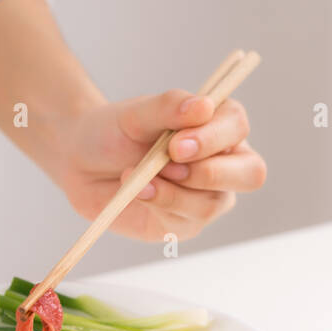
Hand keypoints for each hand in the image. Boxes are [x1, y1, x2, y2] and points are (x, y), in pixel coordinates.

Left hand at [49, 90, 265, 241]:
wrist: (81, 163)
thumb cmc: (113, 131)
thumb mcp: (136, 112)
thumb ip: (169, 106)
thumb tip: (204, 106)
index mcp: (217, 126)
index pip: (237, 127)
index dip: (213, 138)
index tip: (176, 143)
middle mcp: (222, 162)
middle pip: (250, 173)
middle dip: (211, 173)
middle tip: (169, 165)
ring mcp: (206, 196)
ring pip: (213, 204)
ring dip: (175, 193)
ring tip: (139, 178)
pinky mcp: (184, 223)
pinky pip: (185, 222)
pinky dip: (160, 206)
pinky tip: (138, 192)